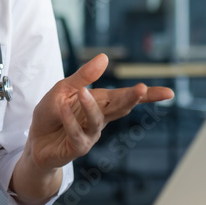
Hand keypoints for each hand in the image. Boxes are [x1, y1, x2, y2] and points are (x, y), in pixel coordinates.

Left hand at [25, 54, 172, 171]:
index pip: (126, 96)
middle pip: (120, 107)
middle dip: (132, 99)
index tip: (169, 93)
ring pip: (97, 120)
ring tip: (83, 92)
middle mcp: (100, 118)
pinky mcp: (78, 146)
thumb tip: (104, 57)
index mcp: (100, 101)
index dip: (148, 95)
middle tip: (141, 89)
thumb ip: (84, 76)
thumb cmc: (53, 113)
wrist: (36, 142)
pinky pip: (76, 133)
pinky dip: (69, 120)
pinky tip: (63, 108)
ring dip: (91, 107)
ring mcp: (91, 134)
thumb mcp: (64, 88)